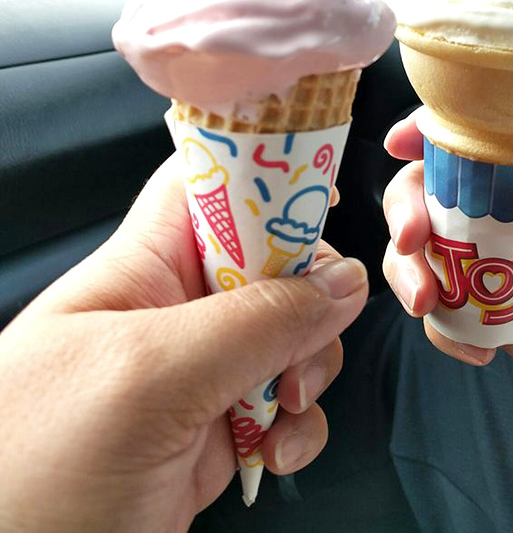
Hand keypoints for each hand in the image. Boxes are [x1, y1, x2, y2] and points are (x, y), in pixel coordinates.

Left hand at [0, 158, 367, 532]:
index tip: (329, 196)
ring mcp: (194, 377)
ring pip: (287, 336)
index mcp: (141, 268)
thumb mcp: (148, 378)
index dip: (268, 175)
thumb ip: (254, 322)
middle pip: (269, 262)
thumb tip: (343, 283)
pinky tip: (277, 451)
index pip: (210, 184)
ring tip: (289, 402)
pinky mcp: (211, 434)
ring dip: (310, 364)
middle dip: (309, 292)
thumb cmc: (32, 474)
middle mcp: (171, 313)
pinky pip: (281, 406)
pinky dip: (297, 425)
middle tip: (309, 330)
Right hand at [383, 110, 512, 428]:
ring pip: (436, 258)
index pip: (491, 140)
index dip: (437, 135)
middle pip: (442, 197)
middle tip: (412, 241)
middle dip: (409, 210)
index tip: (401, 143)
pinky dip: (446, 331)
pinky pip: (459, 321)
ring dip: (411, 272)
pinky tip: (474, 350)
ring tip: (426, 300)